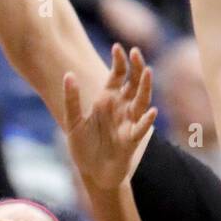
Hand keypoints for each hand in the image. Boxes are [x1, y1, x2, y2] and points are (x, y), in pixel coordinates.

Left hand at [64, 45, 156, 189]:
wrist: (93, 173)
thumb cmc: (84, 147)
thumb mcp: (73, 122)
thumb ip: (72, 100)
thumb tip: (69, 74)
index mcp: (108, 99)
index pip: (118, 74)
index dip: (119, 61)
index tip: (117, 47)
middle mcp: (122, 108)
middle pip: (134, 83)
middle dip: (136, 67)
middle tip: (136, 52)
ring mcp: (129, 122)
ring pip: (142, 101)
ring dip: (145, 87)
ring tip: (147, 71)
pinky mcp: (132, 140)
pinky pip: (141, 128)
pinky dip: (146, 120)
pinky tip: (151, 112)